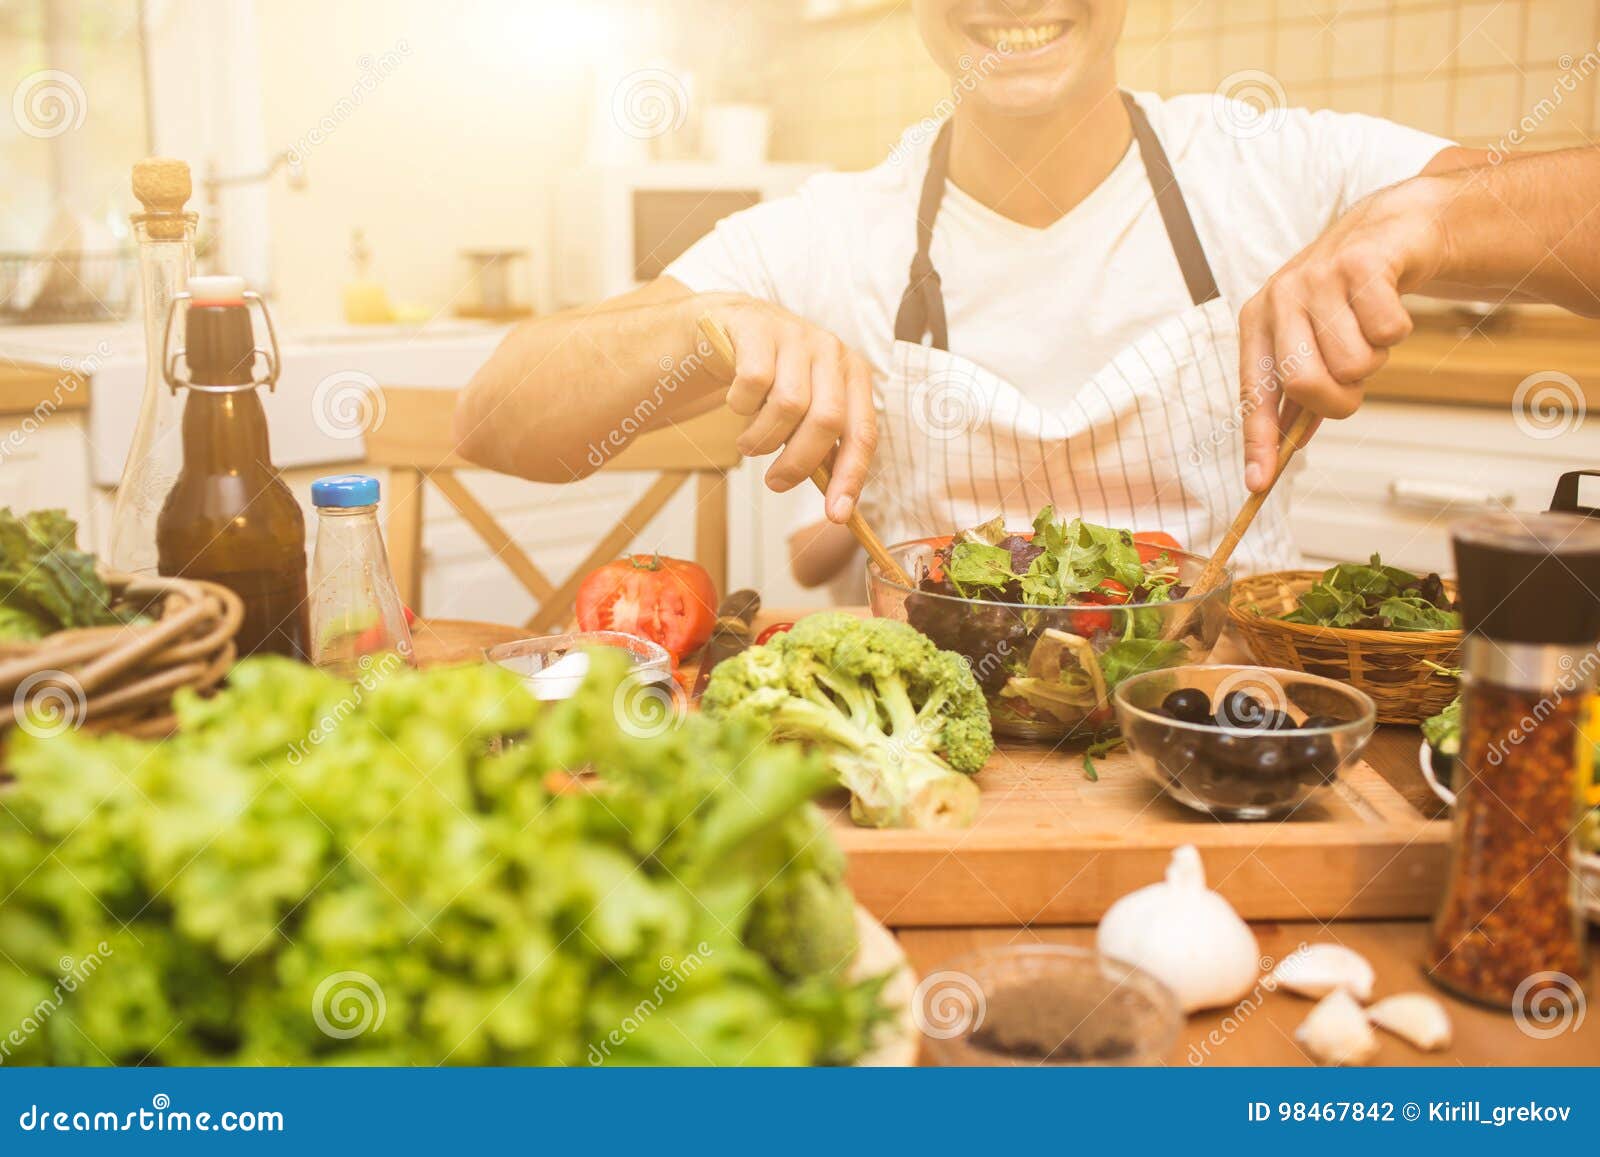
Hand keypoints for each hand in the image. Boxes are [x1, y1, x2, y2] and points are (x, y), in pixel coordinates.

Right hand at [703, 295, 876, 521]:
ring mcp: (795, 335)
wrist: (729, 329)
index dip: (851, 476)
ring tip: (749, 443)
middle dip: (798, 463)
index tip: (836, 514)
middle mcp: (831, 351)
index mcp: (853, 374)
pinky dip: (741, 406)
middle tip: (775, 483)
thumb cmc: (772, 381)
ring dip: (762, 438)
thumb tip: (839, 505)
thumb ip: (823, 447)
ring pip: (788, 405)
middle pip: (826, 420)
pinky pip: (753, 382)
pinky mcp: (757, 328)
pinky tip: (738, 404)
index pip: (863, 432)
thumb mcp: (805, 409)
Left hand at [1238, 177, 1448, 490]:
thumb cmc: (1345, 301)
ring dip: (1375, 358)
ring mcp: (1317, 277)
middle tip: (1353, 385)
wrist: (1389, 233)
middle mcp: (1279, 298)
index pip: (1254, 391)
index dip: (1257, 439)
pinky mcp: (1360, 263)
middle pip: (1305, 383)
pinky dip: (1398, 330)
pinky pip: (1389, 331)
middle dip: (1339, 401)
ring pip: (1355, 363)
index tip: (1258, 483)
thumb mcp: (1311, 341)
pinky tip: (1387, 305)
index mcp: (1257, 322)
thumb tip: (1280, 454)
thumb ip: (1296, 396)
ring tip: (1367, 329)